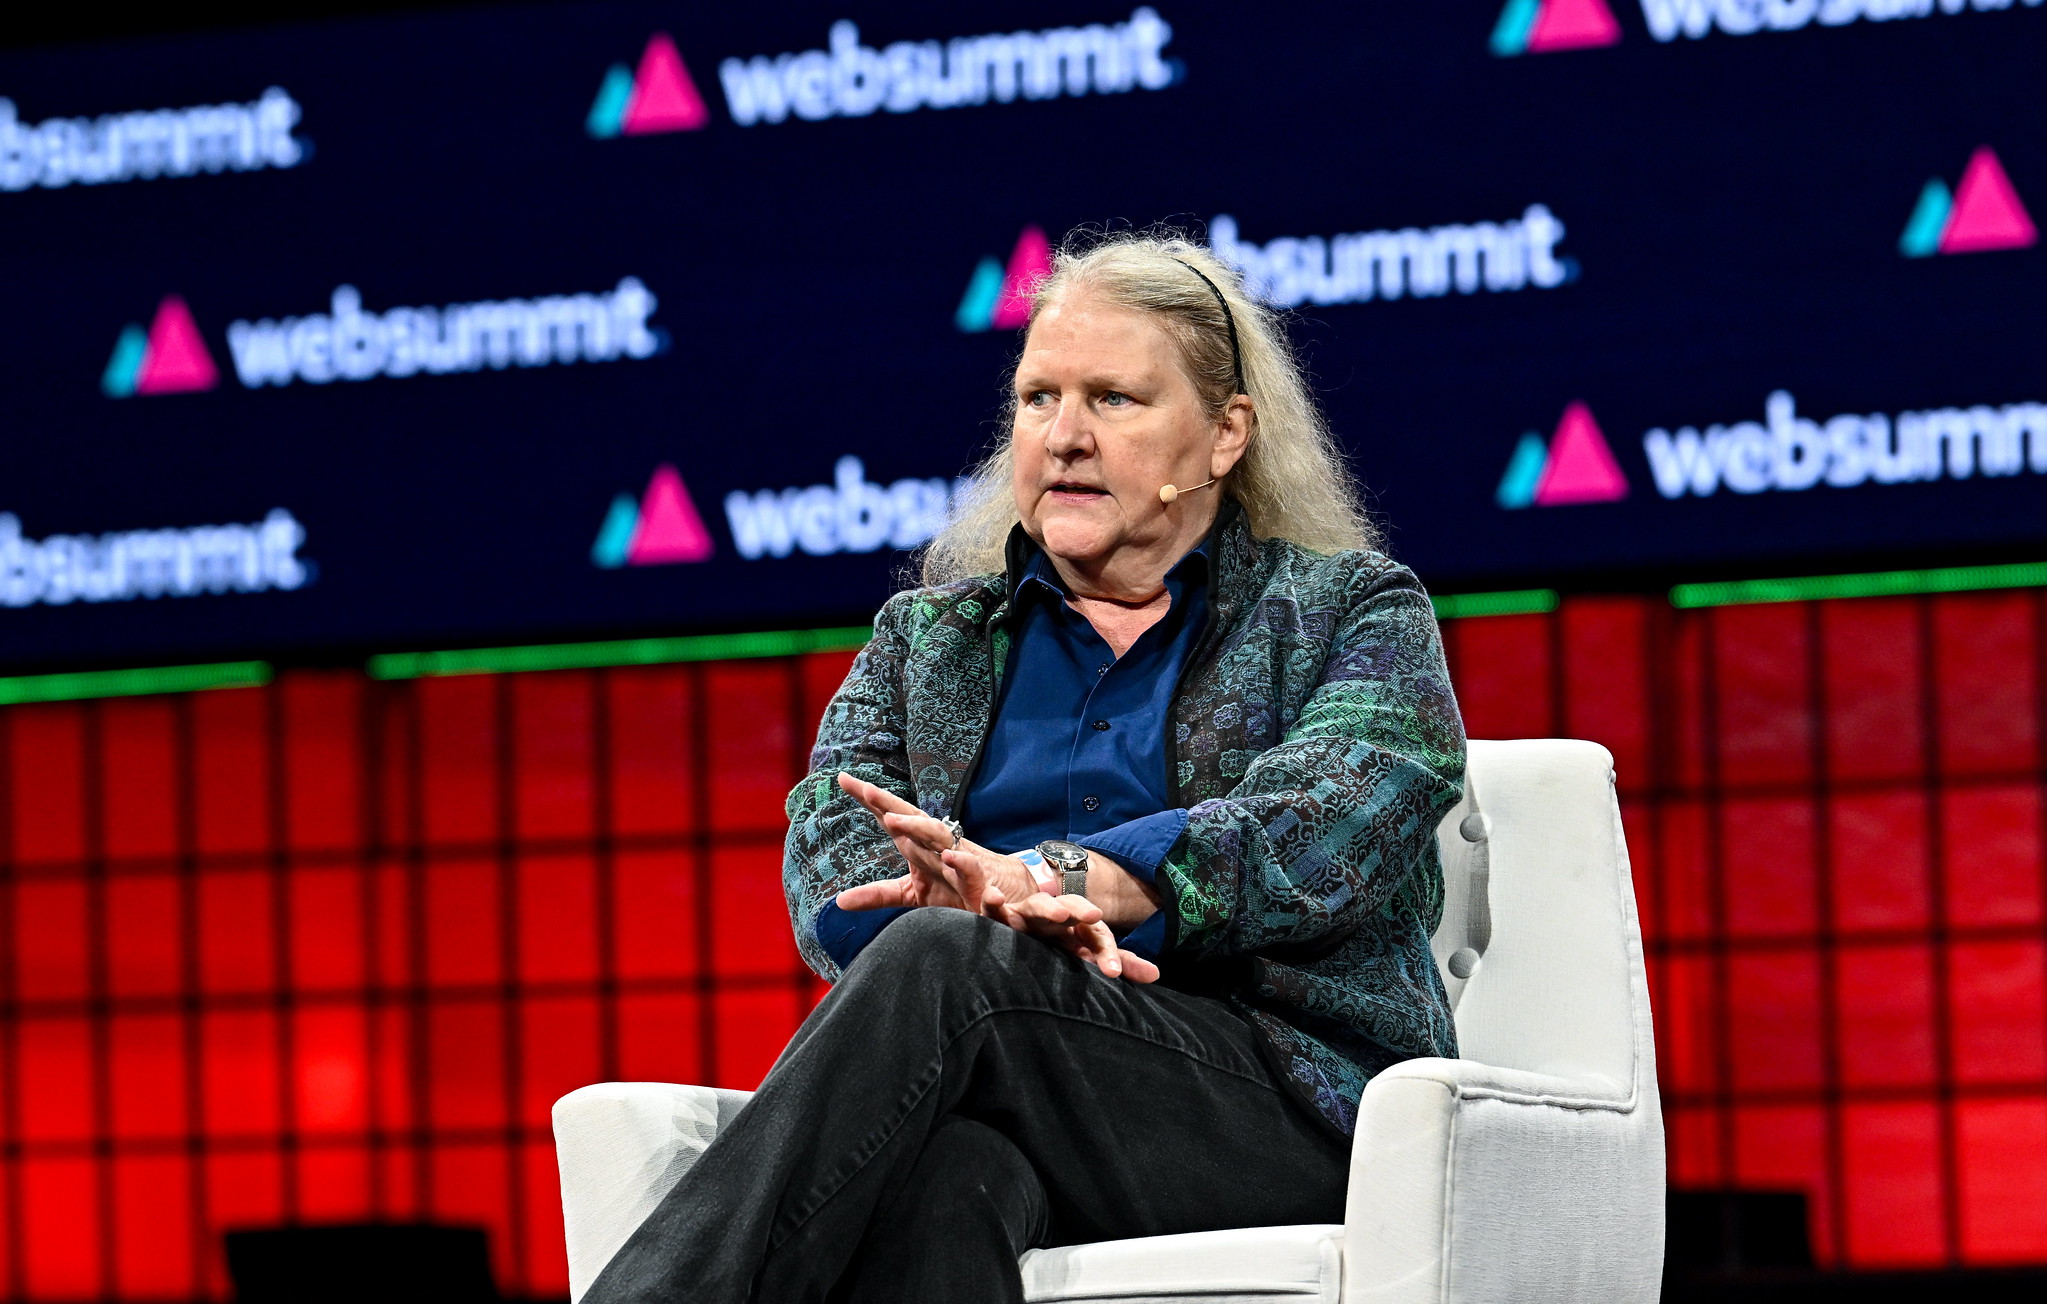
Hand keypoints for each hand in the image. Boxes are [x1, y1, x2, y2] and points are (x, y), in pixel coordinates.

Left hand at [831, 773, 1035, 913]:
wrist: (1008, 903)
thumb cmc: (958, 893)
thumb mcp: (912, 895)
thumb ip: (878, 894)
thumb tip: (838, 900)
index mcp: (921, 847)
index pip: (893, 818)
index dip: (870, 800)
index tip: (841, 778)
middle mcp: (939, 847)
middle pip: (912, 820)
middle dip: (889, 803)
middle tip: (864, 788)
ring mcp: (960, 862)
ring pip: (940, 839)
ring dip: (918, 827)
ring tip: (892, 819)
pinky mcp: (981, 885)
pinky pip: (972, 873)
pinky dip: (963, 865)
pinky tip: (948, 858)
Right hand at [995, 892, 1160, 983]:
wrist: (1017, 925)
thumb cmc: (1056, 945)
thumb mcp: (1086, 956)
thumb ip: (1119, 962)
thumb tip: (1157, 974)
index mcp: (1077, 929)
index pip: (1096, 935)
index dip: (1107, 950)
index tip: (1114, 972)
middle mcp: (1053, 918)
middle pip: (1070, 910)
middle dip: (1082, 912)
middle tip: (1094, 918)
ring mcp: (1026, 916)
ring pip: (1039, 906)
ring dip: (1049, 907)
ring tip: (1060, 913)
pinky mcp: (1000, 918)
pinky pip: (993, 908)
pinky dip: (992, 901)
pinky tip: (994, 896)